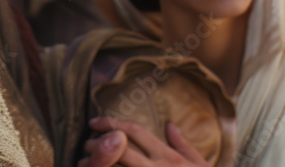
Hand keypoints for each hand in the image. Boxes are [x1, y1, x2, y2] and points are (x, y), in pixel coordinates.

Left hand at [78, 116, 209, 166]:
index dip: (111, 122)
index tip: (94, 122)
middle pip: (119, 148)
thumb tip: (169, 124)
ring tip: (85, 161)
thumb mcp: (200, 166)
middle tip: (87, 143)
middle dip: (97, 142)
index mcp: (169, 157)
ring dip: (94, 163)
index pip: (135, 131)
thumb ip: (183, 145)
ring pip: (113, 166)